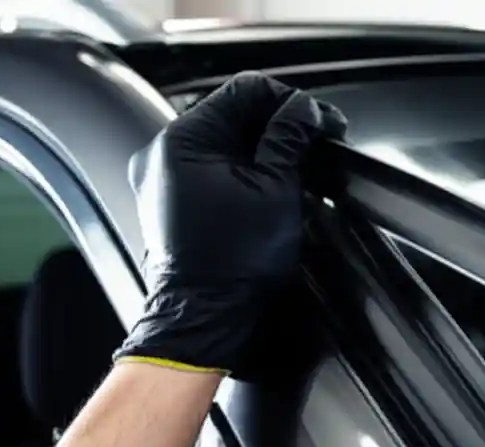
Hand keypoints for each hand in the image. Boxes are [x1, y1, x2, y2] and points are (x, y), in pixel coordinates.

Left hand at [115, 72, 346, 373]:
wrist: (204, 317)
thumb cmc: (233, 265)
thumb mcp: (277, 191)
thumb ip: (289, 140)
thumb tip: (304, 111)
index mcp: (183, 141)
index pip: (245, 91)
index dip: (290, 103)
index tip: (320, 121)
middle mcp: (163, 153)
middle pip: (233, 114)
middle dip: (278, 126)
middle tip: (316, 143)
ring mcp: (163, 178)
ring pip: (224, 140)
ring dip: (263, 148)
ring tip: (298, 169)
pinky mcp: (171, 200)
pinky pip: (211, 167)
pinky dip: (243, 169)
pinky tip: (271, 187)